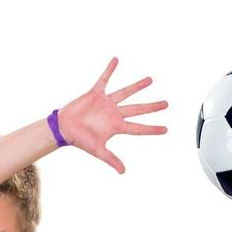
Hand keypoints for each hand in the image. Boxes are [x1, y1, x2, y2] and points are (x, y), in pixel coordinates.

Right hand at [57, 57, 167, 173]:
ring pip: (126, 92)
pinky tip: (116, 60)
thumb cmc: (80, 140)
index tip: (166, 129)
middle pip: (138, 109)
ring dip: (138, 86)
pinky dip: (110, 70)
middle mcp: (114, 113)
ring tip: (150, 80)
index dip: (152, 129)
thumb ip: (111, 159)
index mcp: (116, 126)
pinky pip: (104, 79)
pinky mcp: (95, 94)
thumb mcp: (97, 150)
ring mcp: (106, 103)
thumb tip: (123, 172)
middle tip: (166, 103)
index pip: (138, 128)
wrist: (64, 129)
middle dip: (152, 107)